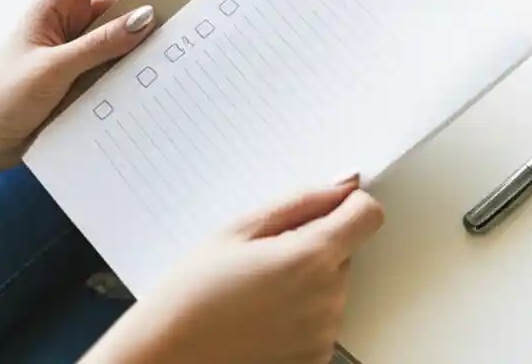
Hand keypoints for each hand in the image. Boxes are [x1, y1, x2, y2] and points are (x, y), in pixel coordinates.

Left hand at [0, 0, 161, 190]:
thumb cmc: (1, 100)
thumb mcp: (53, 69)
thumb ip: (101, 43)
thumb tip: (147, 18)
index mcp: (57, 2)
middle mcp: (71, 19)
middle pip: (124, 1)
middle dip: (156, 8)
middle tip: (190, 20)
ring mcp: (80, 46)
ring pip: (126, 35)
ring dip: (146, 44)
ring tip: (177, 53)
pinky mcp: (86, 72)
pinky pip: (121, 62)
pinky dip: (137, 68)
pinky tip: (155, 79)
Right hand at [85, 177, 383, 363]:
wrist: (163, 362)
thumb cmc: (188, 298)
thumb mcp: (237, 231)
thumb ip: (300, 202)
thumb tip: (345, 184)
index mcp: (311, 259)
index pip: (368, 215)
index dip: (348, 206)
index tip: (324, 209)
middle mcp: (327, 300)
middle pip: (346, 252)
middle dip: (314, 247)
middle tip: (262, 260)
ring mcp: (323, 334)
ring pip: (332, 287)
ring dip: (306, 283)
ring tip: (253, 294)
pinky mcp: (315, 359)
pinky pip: (321, 320)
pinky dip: (300, 316)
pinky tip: (259, 319)